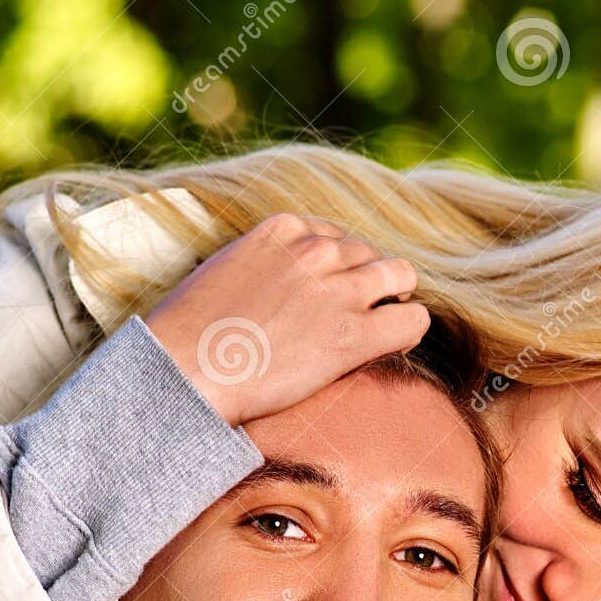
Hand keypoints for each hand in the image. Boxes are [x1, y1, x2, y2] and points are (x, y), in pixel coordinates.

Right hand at [143, 213, 429, 426]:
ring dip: (395, 299)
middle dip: (366, 282)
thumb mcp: (222, 273)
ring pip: (401, 276)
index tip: (326, 293)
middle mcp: (316, 251)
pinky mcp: (355, 335)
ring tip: (382, 327)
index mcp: (283, 229)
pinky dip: (411, 330)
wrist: (187, 371)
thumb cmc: (187, 335)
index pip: (331, 235)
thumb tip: (266, 290)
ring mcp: (339, 290)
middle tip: (355, 315)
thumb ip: (256, 266)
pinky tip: (396, 344)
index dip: (335, 267)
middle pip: (368, 253)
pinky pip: (413, 320)